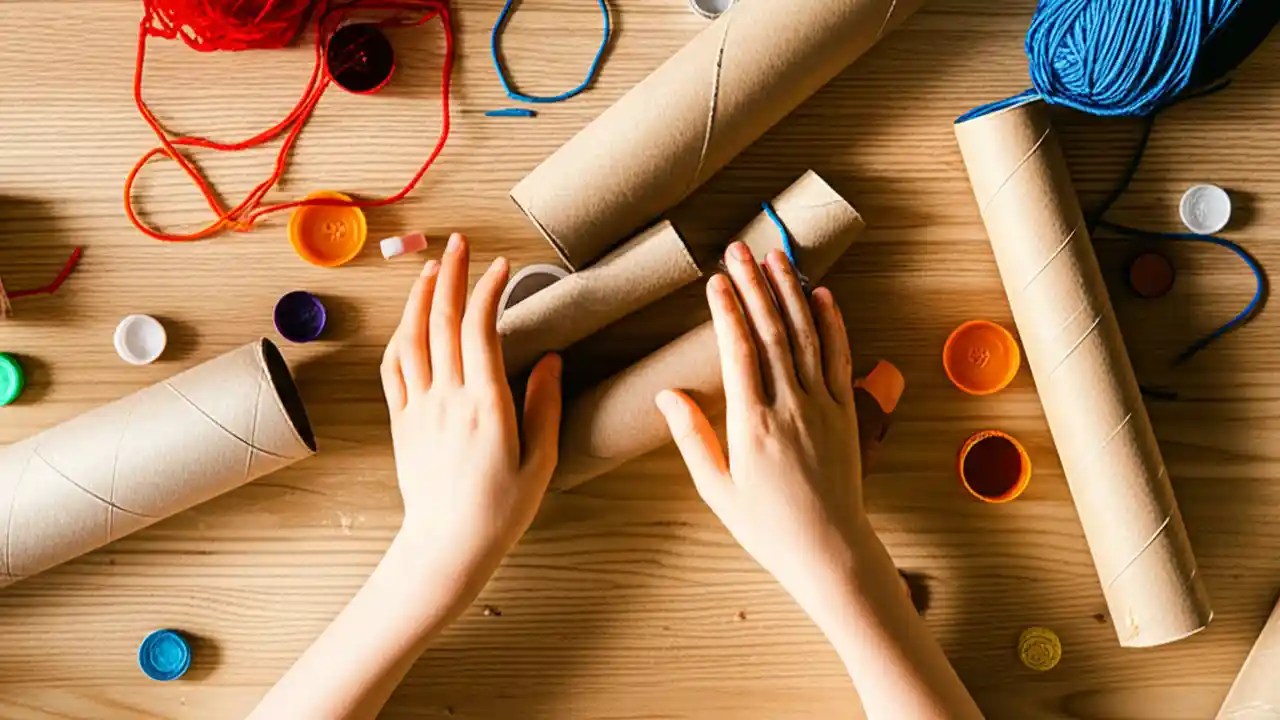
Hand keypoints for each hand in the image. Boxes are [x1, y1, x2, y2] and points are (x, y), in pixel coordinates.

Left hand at [380, 233, 561, 587]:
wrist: (448, 546)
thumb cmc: (500, 511)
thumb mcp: (541, 461)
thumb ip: (545, 405)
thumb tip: (549, 359)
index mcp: (486, 406)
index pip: (481, 331)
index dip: (489, 291)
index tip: (502, 266)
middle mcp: (447, 400)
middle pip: (442, 322)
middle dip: (452, 275)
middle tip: (460, 244)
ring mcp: (419, 410)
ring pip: (411, 339)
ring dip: (420, 297)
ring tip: (433, 268)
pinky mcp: (402, 423)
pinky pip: (394, 369)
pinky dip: (400, 335)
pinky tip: (410, 320)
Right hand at [655, 241, 872, 623]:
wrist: (829, 549)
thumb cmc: (767, 526)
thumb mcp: (716, 489)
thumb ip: (691, 438)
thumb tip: (665, 395)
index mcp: (752, 426)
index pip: (738, 352)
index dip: (727, 311)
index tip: (715, 280)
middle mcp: (790, 408)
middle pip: (771, 333)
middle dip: (754, 286)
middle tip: (739, 250)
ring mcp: (823, 407)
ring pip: (806, 336)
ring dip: (790, 293)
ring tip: (776, 258)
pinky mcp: (846, 412)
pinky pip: (838, 358)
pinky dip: (832, 323)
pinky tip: (822, 295)